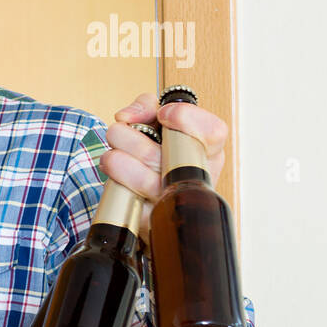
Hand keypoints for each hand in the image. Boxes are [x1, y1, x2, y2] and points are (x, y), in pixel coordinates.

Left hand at [102, 92, 228, 233]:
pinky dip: (112, 180)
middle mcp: (196, 176)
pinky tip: (116, 176)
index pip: (213, 132)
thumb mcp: (157, 123)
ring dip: (115, 158)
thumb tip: (127, 116)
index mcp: (206, 150)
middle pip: (164, 154)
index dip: (185, 118)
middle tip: (119, 131)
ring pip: (142, 179)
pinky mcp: (149, 219)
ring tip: (114, 154)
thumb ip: (147, 106)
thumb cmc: (156, 155)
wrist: (147, 201)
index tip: (163, 115)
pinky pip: (124, 196)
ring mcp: (173, 200)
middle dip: (129, 137)